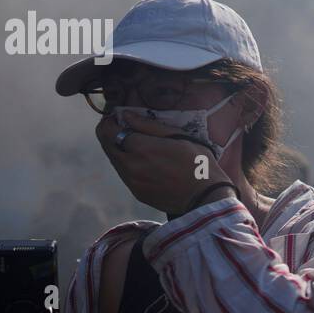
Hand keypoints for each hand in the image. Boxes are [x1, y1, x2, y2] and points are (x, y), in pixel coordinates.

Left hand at [97, 110, 231, 212]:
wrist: (206, 196)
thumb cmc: (198, 161)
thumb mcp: (178, 136)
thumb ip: (149, 125)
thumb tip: (125, 116)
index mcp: (141, 148)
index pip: (108, 131)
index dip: (110, 121)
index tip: (118, 117)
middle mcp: (131, 166)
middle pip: (107, 145)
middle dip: (111, 134)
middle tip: (125, 128)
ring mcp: (132, 182)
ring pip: (115, 160)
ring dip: (120, 150)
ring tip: (139, 145)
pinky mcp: (137, 193)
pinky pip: (125, 174)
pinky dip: (129, 164)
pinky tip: (147, 162)